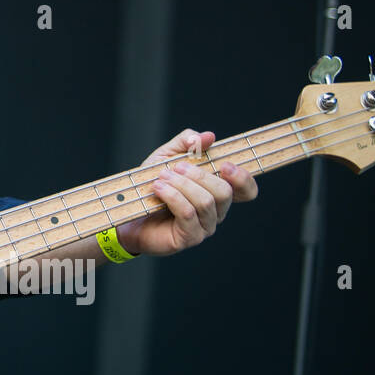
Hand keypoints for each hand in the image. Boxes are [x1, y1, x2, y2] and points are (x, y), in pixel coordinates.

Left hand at [115, 129, 258, 256]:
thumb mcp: (166, 156)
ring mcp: (204, 227)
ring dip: (181, 185)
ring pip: (205, 202)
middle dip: (199, 175)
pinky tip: (157, 189)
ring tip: (161, 178)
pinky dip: (172, 196)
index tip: (225, 165)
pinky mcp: (188, 238)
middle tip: (176, 167)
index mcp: (216, 192)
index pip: (246, 190)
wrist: (127, 211)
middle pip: (224, 192)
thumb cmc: (151, 185)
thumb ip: (186, 143)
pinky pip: (188, 213)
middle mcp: (216, 211)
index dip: (243, 178)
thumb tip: (208, 136)